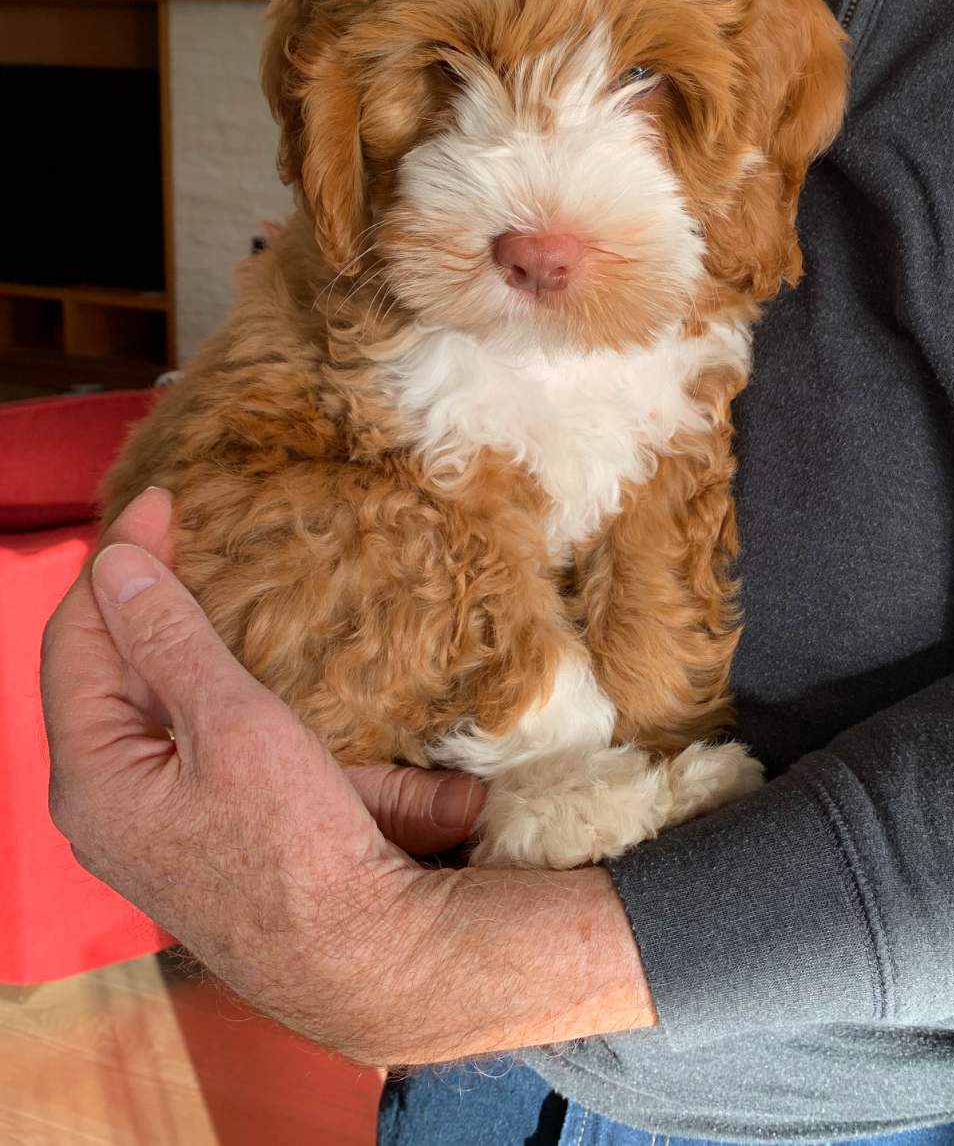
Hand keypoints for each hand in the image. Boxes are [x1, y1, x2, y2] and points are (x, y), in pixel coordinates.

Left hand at [42, 490, 653, 1063]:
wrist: (365, 962)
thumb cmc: (295, 848)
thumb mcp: (230, 723)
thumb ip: (168, 638)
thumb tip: (118, 562)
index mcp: (91, 776)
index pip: (78, 638)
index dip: (117, 562)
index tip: (163, 501)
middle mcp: (107, 803)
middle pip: (112, 671)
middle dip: (149, 600)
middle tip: (187, 533)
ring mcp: (154, 822)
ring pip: (158, 705)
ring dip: (187, 646)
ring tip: (219, 584)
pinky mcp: (204, 831)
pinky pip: (203, 744)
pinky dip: (226, 697)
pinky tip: (259, 668)